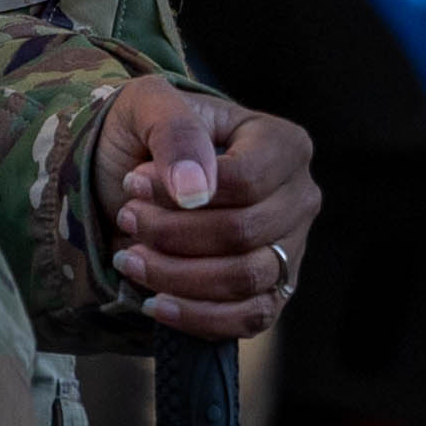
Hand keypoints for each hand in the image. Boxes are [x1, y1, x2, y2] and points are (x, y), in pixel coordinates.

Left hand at [95, 78, 319, 341]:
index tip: (133, 183)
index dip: (183, 191)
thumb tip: (194, 190)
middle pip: (244, 233)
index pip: (246, 181)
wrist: (134, 178)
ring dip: (176, 276)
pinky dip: (198, 317)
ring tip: (129, 259)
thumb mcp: (149, 107)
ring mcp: (290, 249)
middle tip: (126, 220)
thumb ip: (175, 133)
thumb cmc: (147, 133)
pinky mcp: (272, 292)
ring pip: (245, 279)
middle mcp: (299, 198)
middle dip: (172, 234)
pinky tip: (154, 303)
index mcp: (282, 144)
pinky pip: (248, 319)